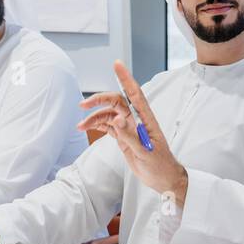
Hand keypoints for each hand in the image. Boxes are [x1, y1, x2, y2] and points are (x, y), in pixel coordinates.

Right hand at [78, 61, 187, 205]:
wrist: (162, 178)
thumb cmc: (160, 165)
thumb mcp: (145, 152)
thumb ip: (130, 136)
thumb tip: (117, 119)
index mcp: (145, 119)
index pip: (134, 94)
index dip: (126, 78)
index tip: (117, 64)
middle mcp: (136, 120)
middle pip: (116, 102)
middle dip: (99, 100)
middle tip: (83, 105)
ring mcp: (129, 127)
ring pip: (109, 114)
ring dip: (94, 117)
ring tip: (81, 126)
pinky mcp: (124, 136)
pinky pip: (108, 125)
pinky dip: (97, 124)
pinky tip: (87, 127)